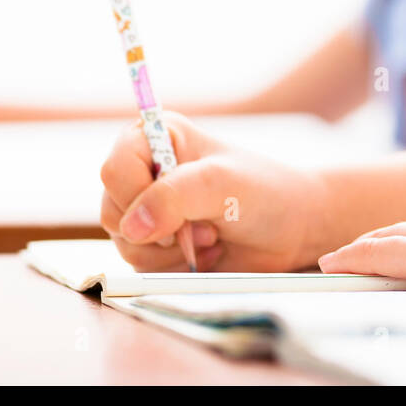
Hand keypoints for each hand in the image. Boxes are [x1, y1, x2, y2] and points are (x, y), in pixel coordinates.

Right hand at [99, 112, 328, 272]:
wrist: (292, 228)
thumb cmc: (264, 192)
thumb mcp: (221, 185)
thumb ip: (173, 197)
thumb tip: (131, 227)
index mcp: (155, 138)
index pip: (114, 170)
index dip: (137, 196)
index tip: (178, 208)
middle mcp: (143, 172)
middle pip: (112, 212)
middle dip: (160, 230)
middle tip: (205, 225)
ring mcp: (147, 211)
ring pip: (125, 245)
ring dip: (172, 251)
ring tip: (212, 236)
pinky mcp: (155, 244)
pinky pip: (142, 267)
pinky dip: (176, 266)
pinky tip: (208, 252)